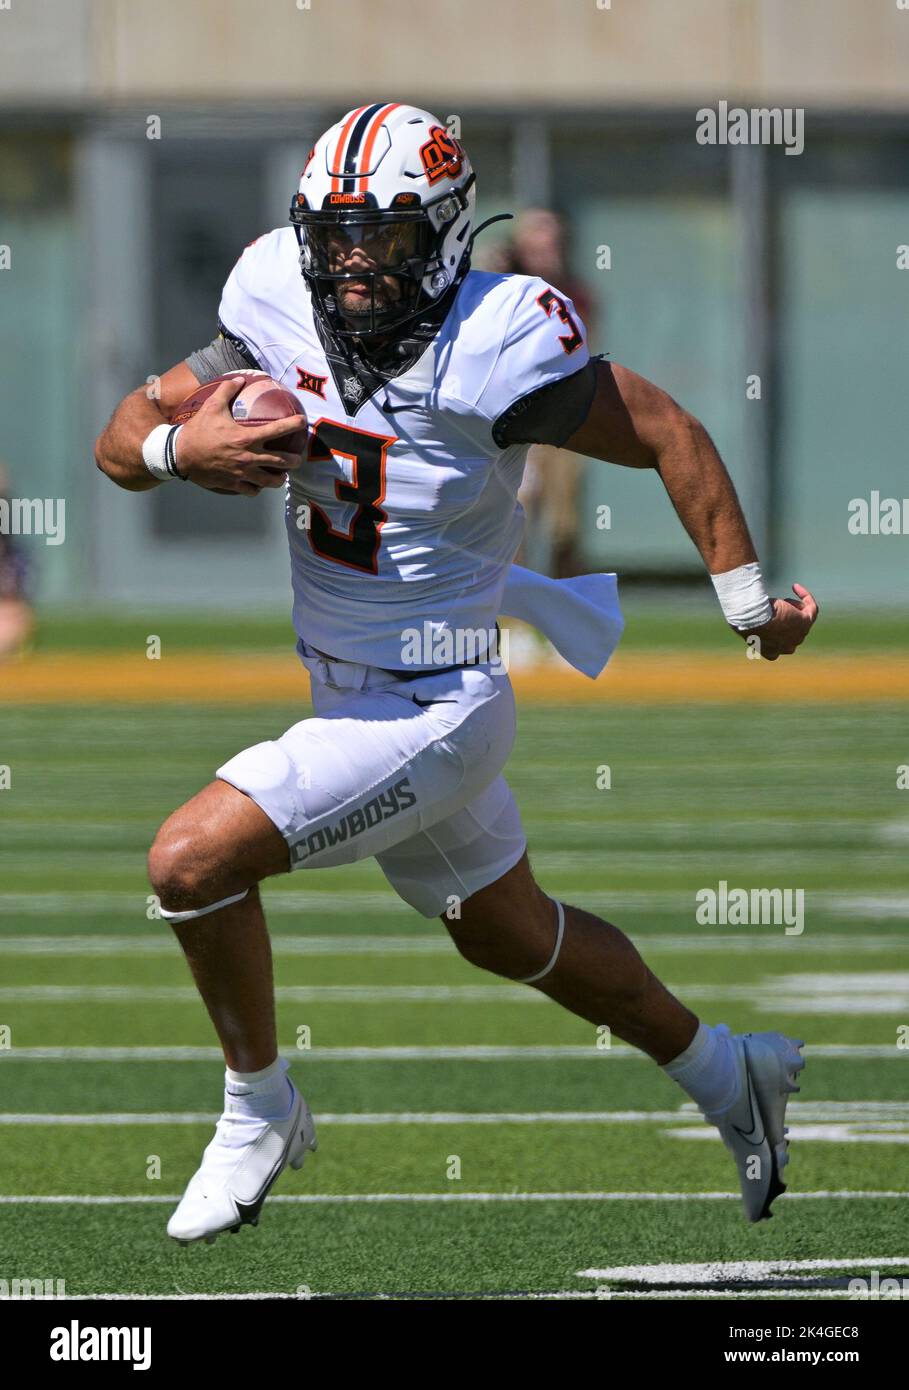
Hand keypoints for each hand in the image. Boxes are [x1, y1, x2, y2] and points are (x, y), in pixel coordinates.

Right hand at [173, 379, 306, 495]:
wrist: (179, 454)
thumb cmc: (197, 430)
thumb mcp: (211, 406)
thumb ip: (227, 391)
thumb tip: (239, 378)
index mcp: (246, 437)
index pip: (278, 430)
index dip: (293, 425)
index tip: (303, 422)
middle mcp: (248, 457)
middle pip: (282, 462)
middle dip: (294, 460)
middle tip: (298, 458)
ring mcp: (242, 474)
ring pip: (270, 481)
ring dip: (279, 478)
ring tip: (282, 475)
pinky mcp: (233, 485)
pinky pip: (252, 491)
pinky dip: (258, 488)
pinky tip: (258, 485)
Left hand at [738, 583, 819, 660]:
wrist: (752, 618)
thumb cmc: (744, 620)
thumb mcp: (746, 627)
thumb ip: (753, 626)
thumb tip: (750, 616)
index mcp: (772, 653)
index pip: (779, 643)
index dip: (776, 627)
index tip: (770, 615)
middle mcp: (788, 648)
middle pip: (792, 631)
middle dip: (786, 617)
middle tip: (776, 606)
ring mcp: (799, 636)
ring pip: (802, 620)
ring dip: (792, 608)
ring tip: (780, 601)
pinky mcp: (805, 622)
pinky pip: (812, 609)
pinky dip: (806, 597)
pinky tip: (795, 587)